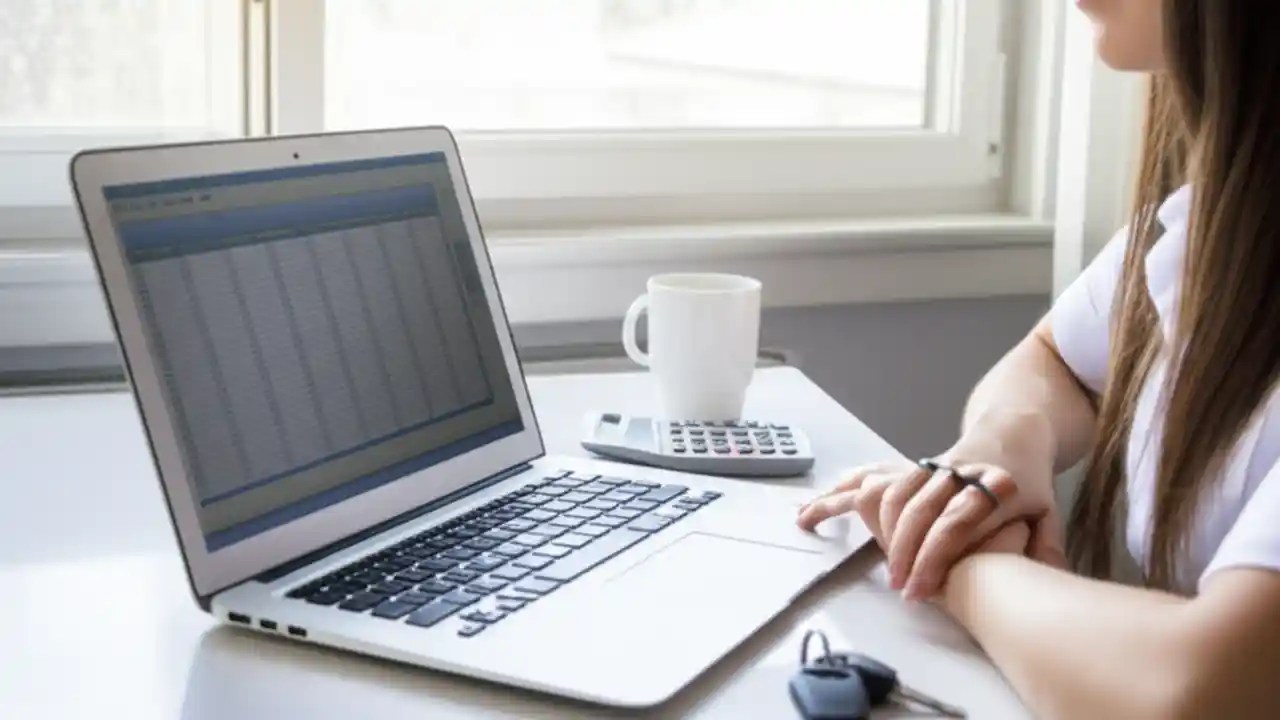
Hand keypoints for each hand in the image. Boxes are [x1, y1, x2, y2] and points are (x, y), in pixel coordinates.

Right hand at [797, 443, 1059, 598]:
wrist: (1014, 432)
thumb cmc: (1029, 482)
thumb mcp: (1048, 512)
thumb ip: (1047, 547)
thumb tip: (1049, 582)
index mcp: (991, 487)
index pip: (956, 525)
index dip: (934, 559)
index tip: (919, 592)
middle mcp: (958, 473)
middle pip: (920, 511)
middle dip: (904, 553)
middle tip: (899, 587)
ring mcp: (933, 466)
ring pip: (895, 492)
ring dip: (878, 530)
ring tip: (877, 564)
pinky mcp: (915, 464)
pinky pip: (878, 476)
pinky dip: (849, 491)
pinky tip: (822, 507)